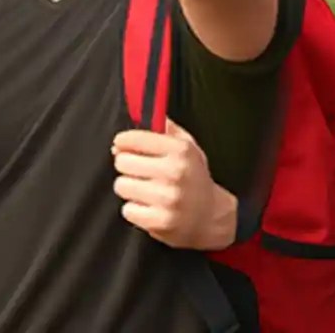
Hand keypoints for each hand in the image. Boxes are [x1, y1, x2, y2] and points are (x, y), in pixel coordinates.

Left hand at [112, 117, 235, 249]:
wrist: (212, 217)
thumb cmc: (194, 178)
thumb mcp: (188, 147)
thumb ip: (165, 128)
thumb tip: (139, 112)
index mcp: (180, 151)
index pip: (131, 139)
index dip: (123, 142)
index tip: (124, 146)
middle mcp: (175, 172)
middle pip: (122, 162)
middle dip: (127, 166)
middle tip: (140, 171)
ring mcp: (168, 198)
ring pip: (121, 186)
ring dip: (130, 189)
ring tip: (145, 190)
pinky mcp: (161, 221)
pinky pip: (128, 210)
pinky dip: (135, 210)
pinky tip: (150, 207)